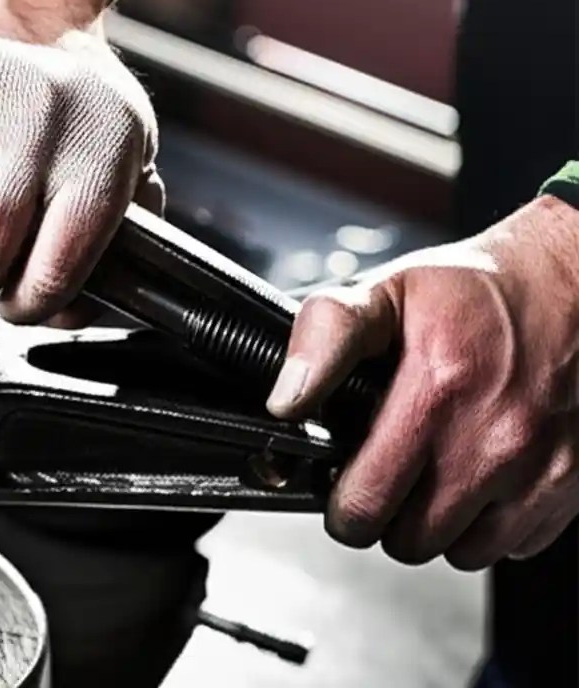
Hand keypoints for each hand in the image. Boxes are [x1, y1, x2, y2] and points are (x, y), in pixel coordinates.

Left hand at [267, 196, 578, 568]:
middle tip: (387, 475)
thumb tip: (286, 399)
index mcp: (437, 391)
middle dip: (385, 515)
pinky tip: (480, 475)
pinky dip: (491, 524)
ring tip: (433, 472)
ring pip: (461, 551)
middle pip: (409, 540)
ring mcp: (538, 468)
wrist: (575, 284)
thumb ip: (325, 338)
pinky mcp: (569, 486)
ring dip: (438, 524)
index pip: (366, 504)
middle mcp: (493, 438)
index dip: (341, 503)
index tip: (343, 483)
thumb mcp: (388, 291)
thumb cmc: (480, 291)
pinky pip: (513, 544)